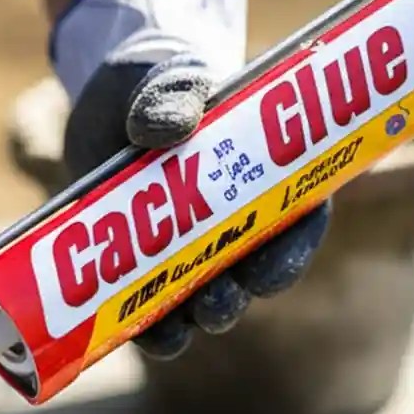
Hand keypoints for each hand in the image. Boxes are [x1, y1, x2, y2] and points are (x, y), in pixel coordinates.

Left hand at [52, 0, 332, 359]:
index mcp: (267, 180)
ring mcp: (188, 250)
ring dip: (187, 324)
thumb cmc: (164, 81)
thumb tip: (165, 128)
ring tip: (172, 334)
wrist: (115, 94)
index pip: (298, 225)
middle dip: (233, 300)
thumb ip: (172, 95)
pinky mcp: (142, 263)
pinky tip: (127, 332)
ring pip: (197, 301)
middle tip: (216, 307)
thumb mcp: (171, 79)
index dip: (290, 257)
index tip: (268, 274)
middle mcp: (235, 227)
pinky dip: (138, 323)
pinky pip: (147, 305)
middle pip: (247, 278)